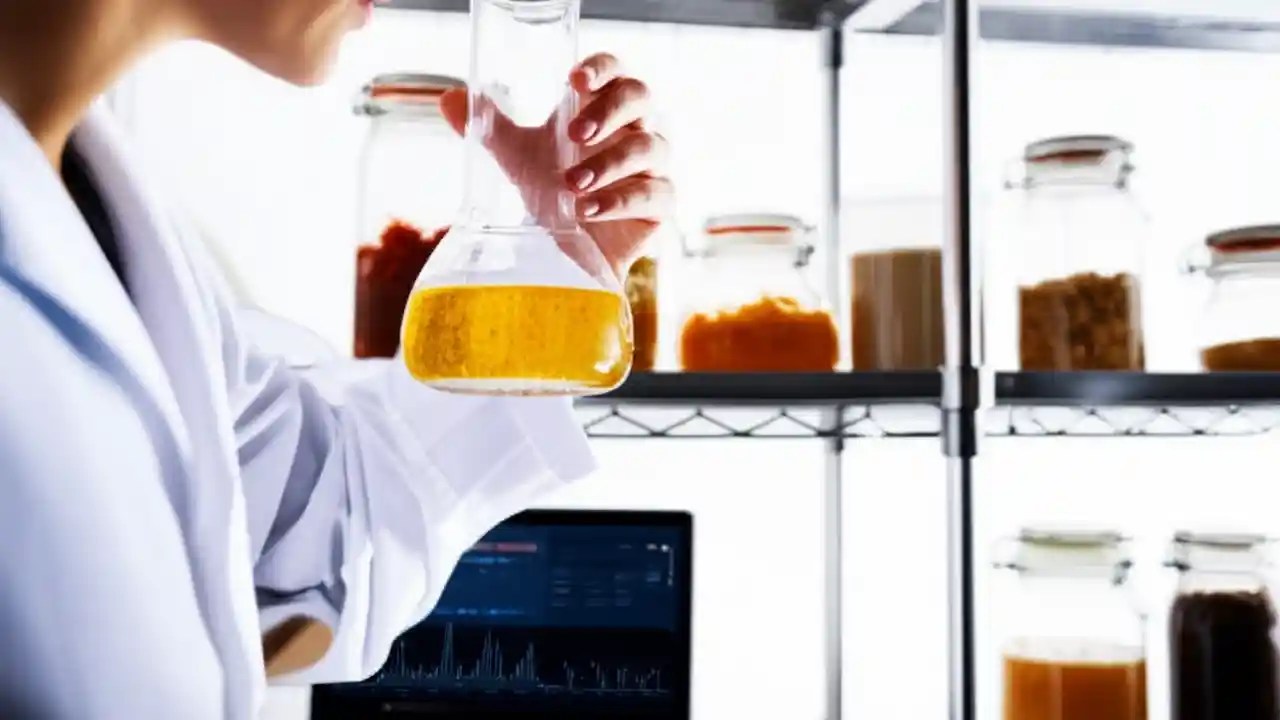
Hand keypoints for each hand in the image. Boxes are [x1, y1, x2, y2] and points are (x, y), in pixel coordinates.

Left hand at [439, 53, 672, 276]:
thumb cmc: (552, 193)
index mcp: (604, 110)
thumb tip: (449, 99)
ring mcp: (652, 169)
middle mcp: (634, 131)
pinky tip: (588, 210)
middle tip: (574, 133)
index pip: (615, 71)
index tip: (574, 80)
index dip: (601, 68)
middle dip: (608, 111)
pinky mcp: (660, 208)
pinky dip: (619, 201)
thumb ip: (488, 127)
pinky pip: (655, 194)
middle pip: (640, 97)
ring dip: (609, 163)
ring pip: (649, 147)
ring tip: (572, 185)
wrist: (565, 253)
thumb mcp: (517, 158)